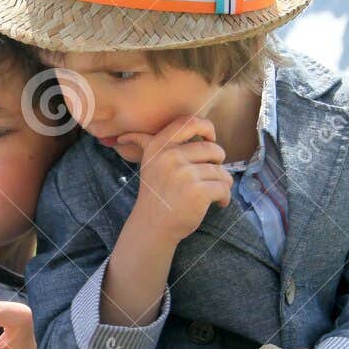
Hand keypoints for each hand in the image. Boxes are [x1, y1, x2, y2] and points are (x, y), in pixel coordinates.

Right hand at [119, 115, 232, 242]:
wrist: (152, 226)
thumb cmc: (155, 195)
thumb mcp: (148, 166)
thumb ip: (144, 146)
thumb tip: (123, 137)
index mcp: (159, 147)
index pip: (189, 122)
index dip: (206, 127)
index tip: (210, 140)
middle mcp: (170, 157)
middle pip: (212, 149)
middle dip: (218, 162)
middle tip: (212, 175)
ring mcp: (184, 174)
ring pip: (220, 171)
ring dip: (223, 183)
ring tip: (214, 192)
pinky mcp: (198, 191)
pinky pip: (224, 187)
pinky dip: (225, 197)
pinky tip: (218, 203)